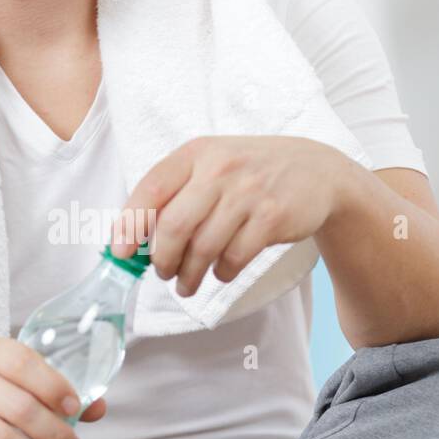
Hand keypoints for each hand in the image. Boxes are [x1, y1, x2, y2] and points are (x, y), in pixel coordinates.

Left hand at [109, 135, 353, 295]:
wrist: (317, 171)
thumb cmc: (250, 172)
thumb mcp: (212, 164)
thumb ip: (177, 192)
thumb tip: (135, 238)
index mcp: (196, 153)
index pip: (151, 189)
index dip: (130, 225)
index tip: (121, 253)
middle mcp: (220, 168)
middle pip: (174, 227)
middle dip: (162, 260)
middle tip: (163, 274)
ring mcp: (248, 192)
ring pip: (203, 248)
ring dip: (189, 275)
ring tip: (186, 284)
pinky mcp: (273, 217)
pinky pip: (234, 257)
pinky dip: (222, 273)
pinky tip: (222, 272)